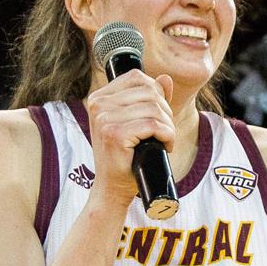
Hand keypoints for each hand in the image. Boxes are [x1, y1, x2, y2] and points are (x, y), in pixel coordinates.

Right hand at [84, 69, 175, 207]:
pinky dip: (167, 135)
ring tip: (163, 140)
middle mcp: (98, 104)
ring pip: (154, 108)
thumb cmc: (126, 156)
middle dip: (166, 111)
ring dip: (168, 125)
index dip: (156, 94)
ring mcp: (104, 119)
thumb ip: (150, 99)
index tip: (157, 116)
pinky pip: (153, 125)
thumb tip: (165, 79)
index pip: (137, 78)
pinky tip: (164, 146)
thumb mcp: (136, 122)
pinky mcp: (114, 134)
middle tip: (164, 132)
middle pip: (149, 91)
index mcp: (100, 97)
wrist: (113, 187)